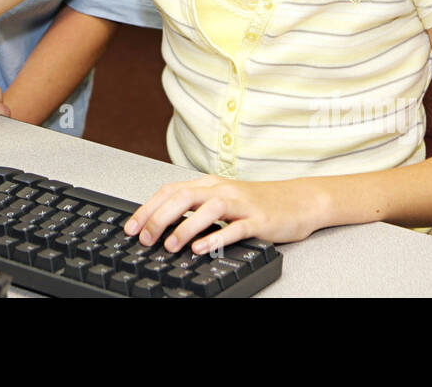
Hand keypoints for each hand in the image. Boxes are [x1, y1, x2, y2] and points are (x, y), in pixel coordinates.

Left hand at [121, 175, 330, 254]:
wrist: (300, 200)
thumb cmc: (259, 202)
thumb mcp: (223, 199)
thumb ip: (196, 207)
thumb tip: (163, 223)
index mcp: (210, 184)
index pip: (171, 190)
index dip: (148, 208)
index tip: (131, 227)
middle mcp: (222, 190)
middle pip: (183, 196)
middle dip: (159, 217)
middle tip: (144, 238)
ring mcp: (241, 204)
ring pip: (207, 209)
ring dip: (184, 227)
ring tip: (169, 245)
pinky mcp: (259, 220)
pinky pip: (235, 228)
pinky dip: (216, 238)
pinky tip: (201, 248)